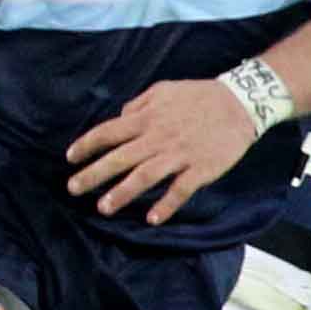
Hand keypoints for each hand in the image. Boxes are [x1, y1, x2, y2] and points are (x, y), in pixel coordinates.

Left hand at [66, 78, 263, 224]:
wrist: (241, 103)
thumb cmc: (198, 96)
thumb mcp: (163, 91)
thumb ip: (138, 105)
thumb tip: (119, 116)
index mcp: (147, 118)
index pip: (108, 132)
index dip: (87, 145)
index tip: (70, 158)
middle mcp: (158, 137)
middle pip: (120, 158)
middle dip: (94, 174)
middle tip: (73, 189)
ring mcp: (180, 154)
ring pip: (145, 176)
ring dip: (123, 193)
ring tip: (103, 208)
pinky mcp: (201, 168)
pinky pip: (181, 189)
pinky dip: (167, 204)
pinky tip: (152, 219)